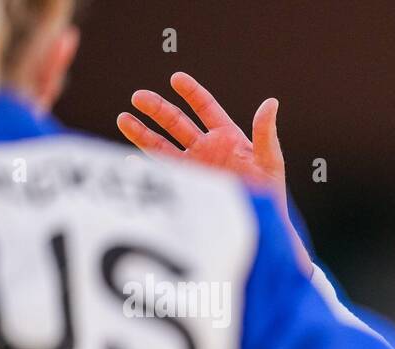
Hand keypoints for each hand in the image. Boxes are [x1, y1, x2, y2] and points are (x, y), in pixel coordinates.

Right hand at [118, 72, 285, 194]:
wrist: (259, 223)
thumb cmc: (270, 192)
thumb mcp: (269, 160)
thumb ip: (265, 133)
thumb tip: (271, 102)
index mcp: (226, 136)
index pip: (205, 107)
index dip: (191, 92)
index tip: (176, 79)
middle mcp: (206, 147)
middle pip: (177, 122)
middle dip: (158, 108)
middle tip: (139, 97)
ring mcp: (193, 165)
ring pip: (162, 144)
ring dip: (142, 132)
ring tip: (123, 119)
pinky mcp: (186, 184)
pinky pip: (162, 173)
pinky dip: (145, 168)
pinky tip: (131, 162)